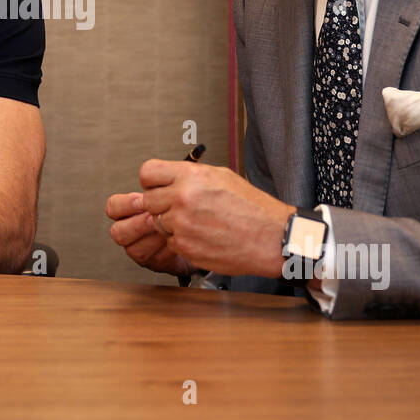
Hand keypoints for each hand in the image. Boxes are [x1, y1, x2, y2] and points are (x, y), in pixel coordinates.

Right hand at [106, 188, 195, 277]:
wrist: (202, 229)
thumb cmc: (188, 207)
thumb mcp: (176, 190)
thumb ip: (164, 185)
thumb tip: (160, 179)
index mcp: (130, 210)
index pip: (114, 207)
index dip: (125, 204)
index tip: (141, 200)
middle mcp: (131, 230)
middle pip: (118, 231)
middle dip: (137, 224)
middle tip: (153, 218)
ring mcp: (141, 247)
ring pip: (133, 248)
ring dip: (153, 237)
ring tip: (169, 228)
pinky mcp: (155, 262)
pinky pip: (153, 259)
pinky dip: (166, 250)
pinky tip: (177, 239)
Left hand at [134, 159, 290, 277]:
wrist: (271, 238)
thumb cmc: (252, 208)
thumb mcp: (221, 176)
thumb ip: (190, 175)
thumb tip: (170, 177)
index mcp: (191, 177)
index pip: (147, 173)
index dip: (151, 181)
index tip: (156, 186)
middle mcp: (183, 199)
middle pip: (148, 200)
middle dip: (160, 204)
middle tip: (179, 207)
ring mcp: (182, 225)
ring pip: (159, 223)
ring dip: (172, 224)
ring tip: (198, 222)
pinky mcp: (185, 247)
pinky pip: (171, 241)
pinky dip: (183, 240)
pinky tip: (203, 235)